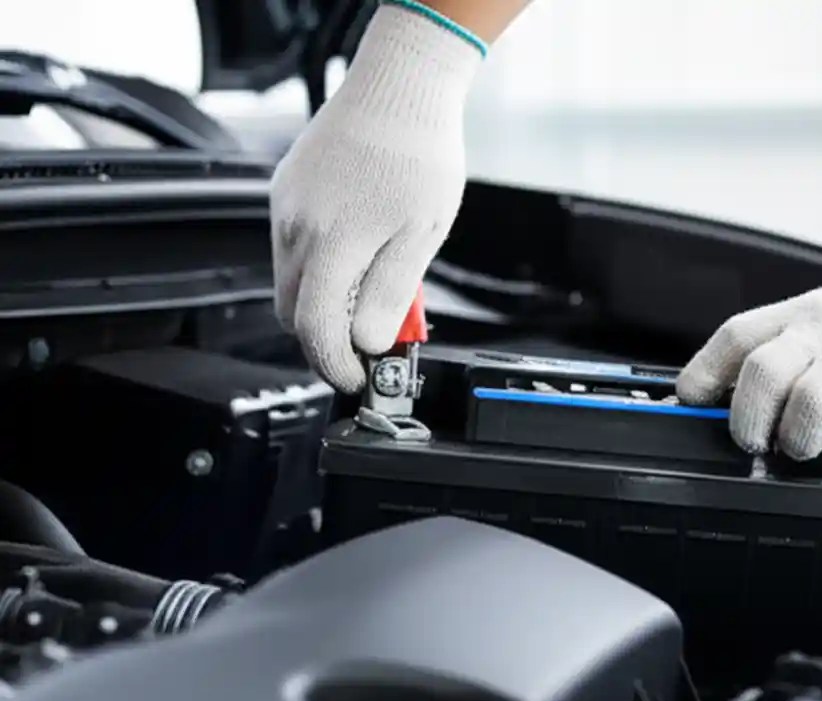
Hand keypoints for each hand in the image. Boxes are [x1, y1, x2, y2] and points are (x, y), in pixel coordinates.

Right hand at [270, 4, 481, 392]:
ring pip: (289, 281)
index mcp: (333, 242)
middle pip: (293, 312)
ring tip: (372, 291)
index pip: (315, 328)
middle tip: (366, 345)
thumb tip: (366, 344)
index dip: (334, 364)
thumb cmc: (420, 155)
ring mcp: (284, 207)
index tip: (355, 378)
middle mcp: (297, 226)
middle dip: (325, 339)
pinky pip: (290, 247)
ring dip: (321, 301)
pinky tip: (356, 253)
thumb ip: (390, 293)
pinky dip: (316, 266)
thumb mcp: (423, 234)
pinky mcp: (283, 190)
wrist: (399, 88)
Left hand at [676, 239, 821, 460]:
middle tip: (757, 440)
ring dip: (799, 442)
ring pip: (805, 411)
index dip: (703, 375)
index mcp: (803, 313)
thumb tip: (741, 396)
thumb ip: (794, 347)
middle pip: (760, 377)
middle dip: (748, 422)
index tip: (690, 403)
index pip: (734, 340)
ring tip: (811, 444)